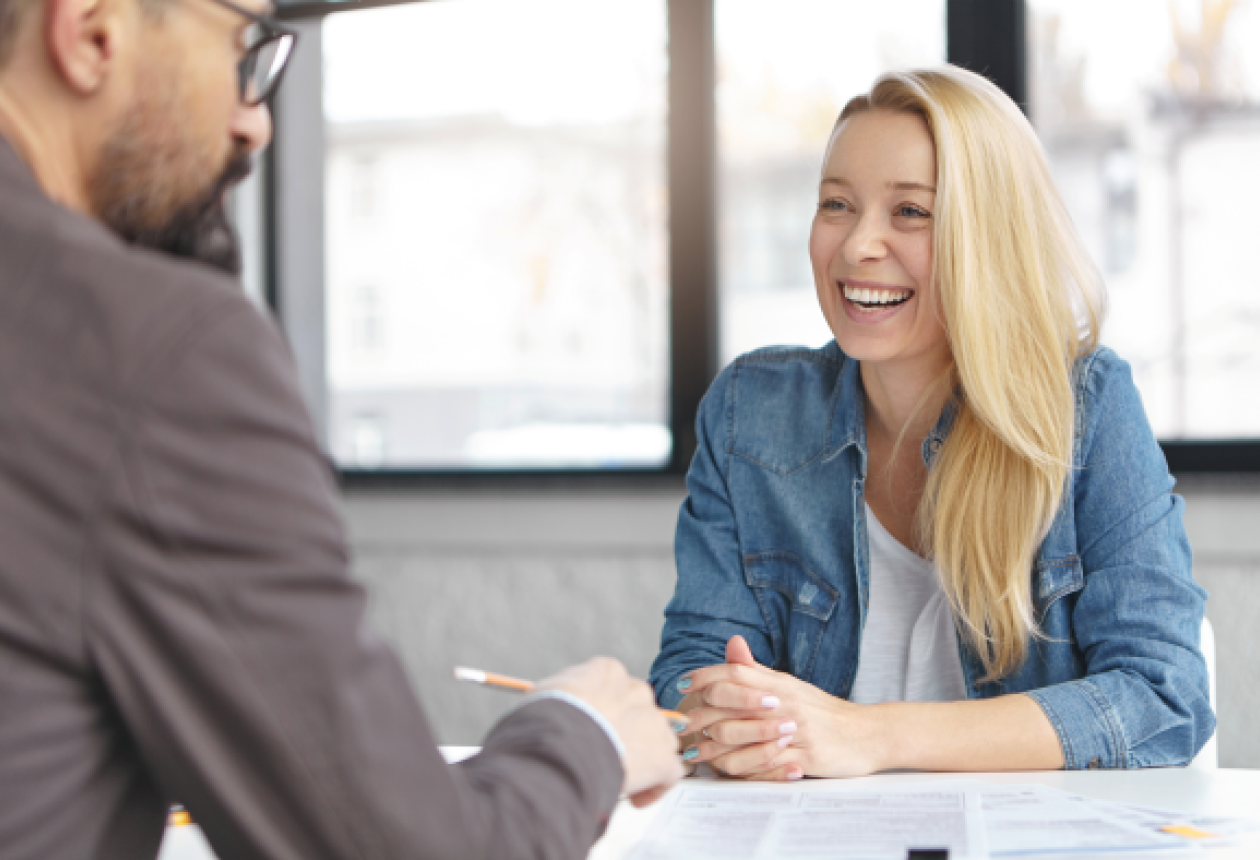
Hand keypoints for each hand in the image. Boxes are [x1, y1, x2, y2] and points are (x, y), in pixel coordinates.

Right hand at [539, 657, 683, 806]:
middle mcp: (635, 692)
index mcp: (608, 672)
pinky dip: (655, 787)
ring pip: (658, 740)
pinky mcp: (662, 756)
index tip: (593, 726)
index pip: (613, 686)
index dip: (602, 710)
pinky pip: (669, 773)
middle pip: (638, 711)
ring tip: (620, 777)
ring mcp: (653, 723)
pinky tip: (635, 798)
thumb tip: (554, 703)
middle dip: (626, 733)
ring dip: (643, 758)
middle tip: (605, 754)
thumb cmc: (547, 722)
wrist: (561, 747)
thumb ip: (561, 696)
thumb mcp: (545, 693)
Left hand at [679, 636, 886, 780]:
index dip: (703, 677)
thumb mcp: (790, 685)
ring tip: (694, 756)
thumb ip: (757, 670)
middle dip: (698, 718)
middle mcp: (783, 704)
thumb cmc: (822, 711)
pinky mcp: (803, 758)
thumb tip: (732, 644)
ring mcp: (793, 732)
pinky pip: (762, 766)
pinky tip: (724, 772)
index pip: (734, 673)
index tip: (681, 685)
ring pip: (740, 739)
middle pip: (729, 706)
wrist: (867, 733)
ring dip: (711, 750)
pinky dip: (740, 770)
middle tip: (678, 728)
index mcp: (779, 684)